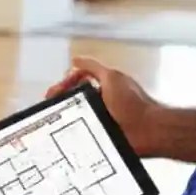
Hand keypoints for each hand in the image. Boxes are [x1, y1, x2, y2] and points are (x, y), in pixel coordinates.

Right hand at [45, 56, 164, 157]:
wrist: (146, 132)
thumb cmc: (131, 103)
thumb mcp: (111, 78)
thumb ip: (93, 67)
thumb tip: (75, 60)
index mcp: (104, 85)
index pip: (77, 81)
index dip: (64, 84)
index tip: (53, 93)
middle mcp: (102, 101)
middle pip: (74, 97)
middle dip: (60, 99)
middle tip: (49, 105)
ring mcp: (101, 118)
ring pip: (75, 114)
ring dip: (64, 115)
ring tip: (53, 120)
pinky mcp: (101, 134)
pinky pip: (83, 130)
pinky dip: (73, 130)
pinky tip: (63, 132)